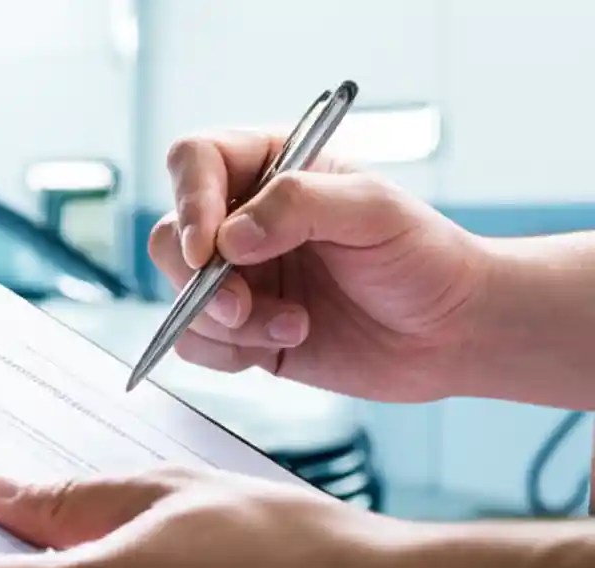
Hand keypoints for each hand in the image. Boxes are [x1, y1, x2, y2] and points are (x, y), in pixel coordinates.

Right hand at [150, 131, 488, 401]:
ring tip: (290, 325)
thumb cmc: (423, 257)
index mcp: (272, 166)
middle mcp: (243, 218)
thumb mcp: (374, 210)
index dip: (190, 202)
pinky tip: (288, 340)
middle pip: (170, 235)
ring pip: (178, 295)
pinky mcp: (241, 330)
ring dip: (226, 322)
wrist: (451, 332)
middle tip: (242, 307)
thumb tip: (228, 237)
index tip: (207, 249)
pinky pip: (196, 342)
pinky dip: (231, 352)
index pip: (195, 161)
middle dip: (197, 280)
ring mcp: (238, 276)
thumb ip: (299, 205)